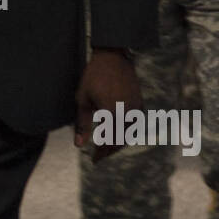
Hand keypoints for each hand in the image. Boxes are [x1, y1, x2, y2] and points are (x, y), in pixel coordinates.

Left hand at [75, 49, 144, 164]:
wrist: (113, 58)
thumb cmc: (94, 77)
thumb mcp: (83, 100)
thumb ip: (82, 124)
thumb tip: (79, 145)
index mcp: (112, 113)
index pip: (108, 142)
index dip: (101, 153)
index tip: (94, 160)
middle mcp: (127, 113)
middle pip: (120, 141)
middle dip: (109, 151)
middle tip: (99, 157)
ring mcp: (136, 109)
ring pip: (129, 134)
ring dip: (119, 143)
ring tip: (107, 148)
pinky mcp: (140, 104)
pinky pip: (135, 125)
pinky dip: (127, 133)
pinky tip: (118, 134)